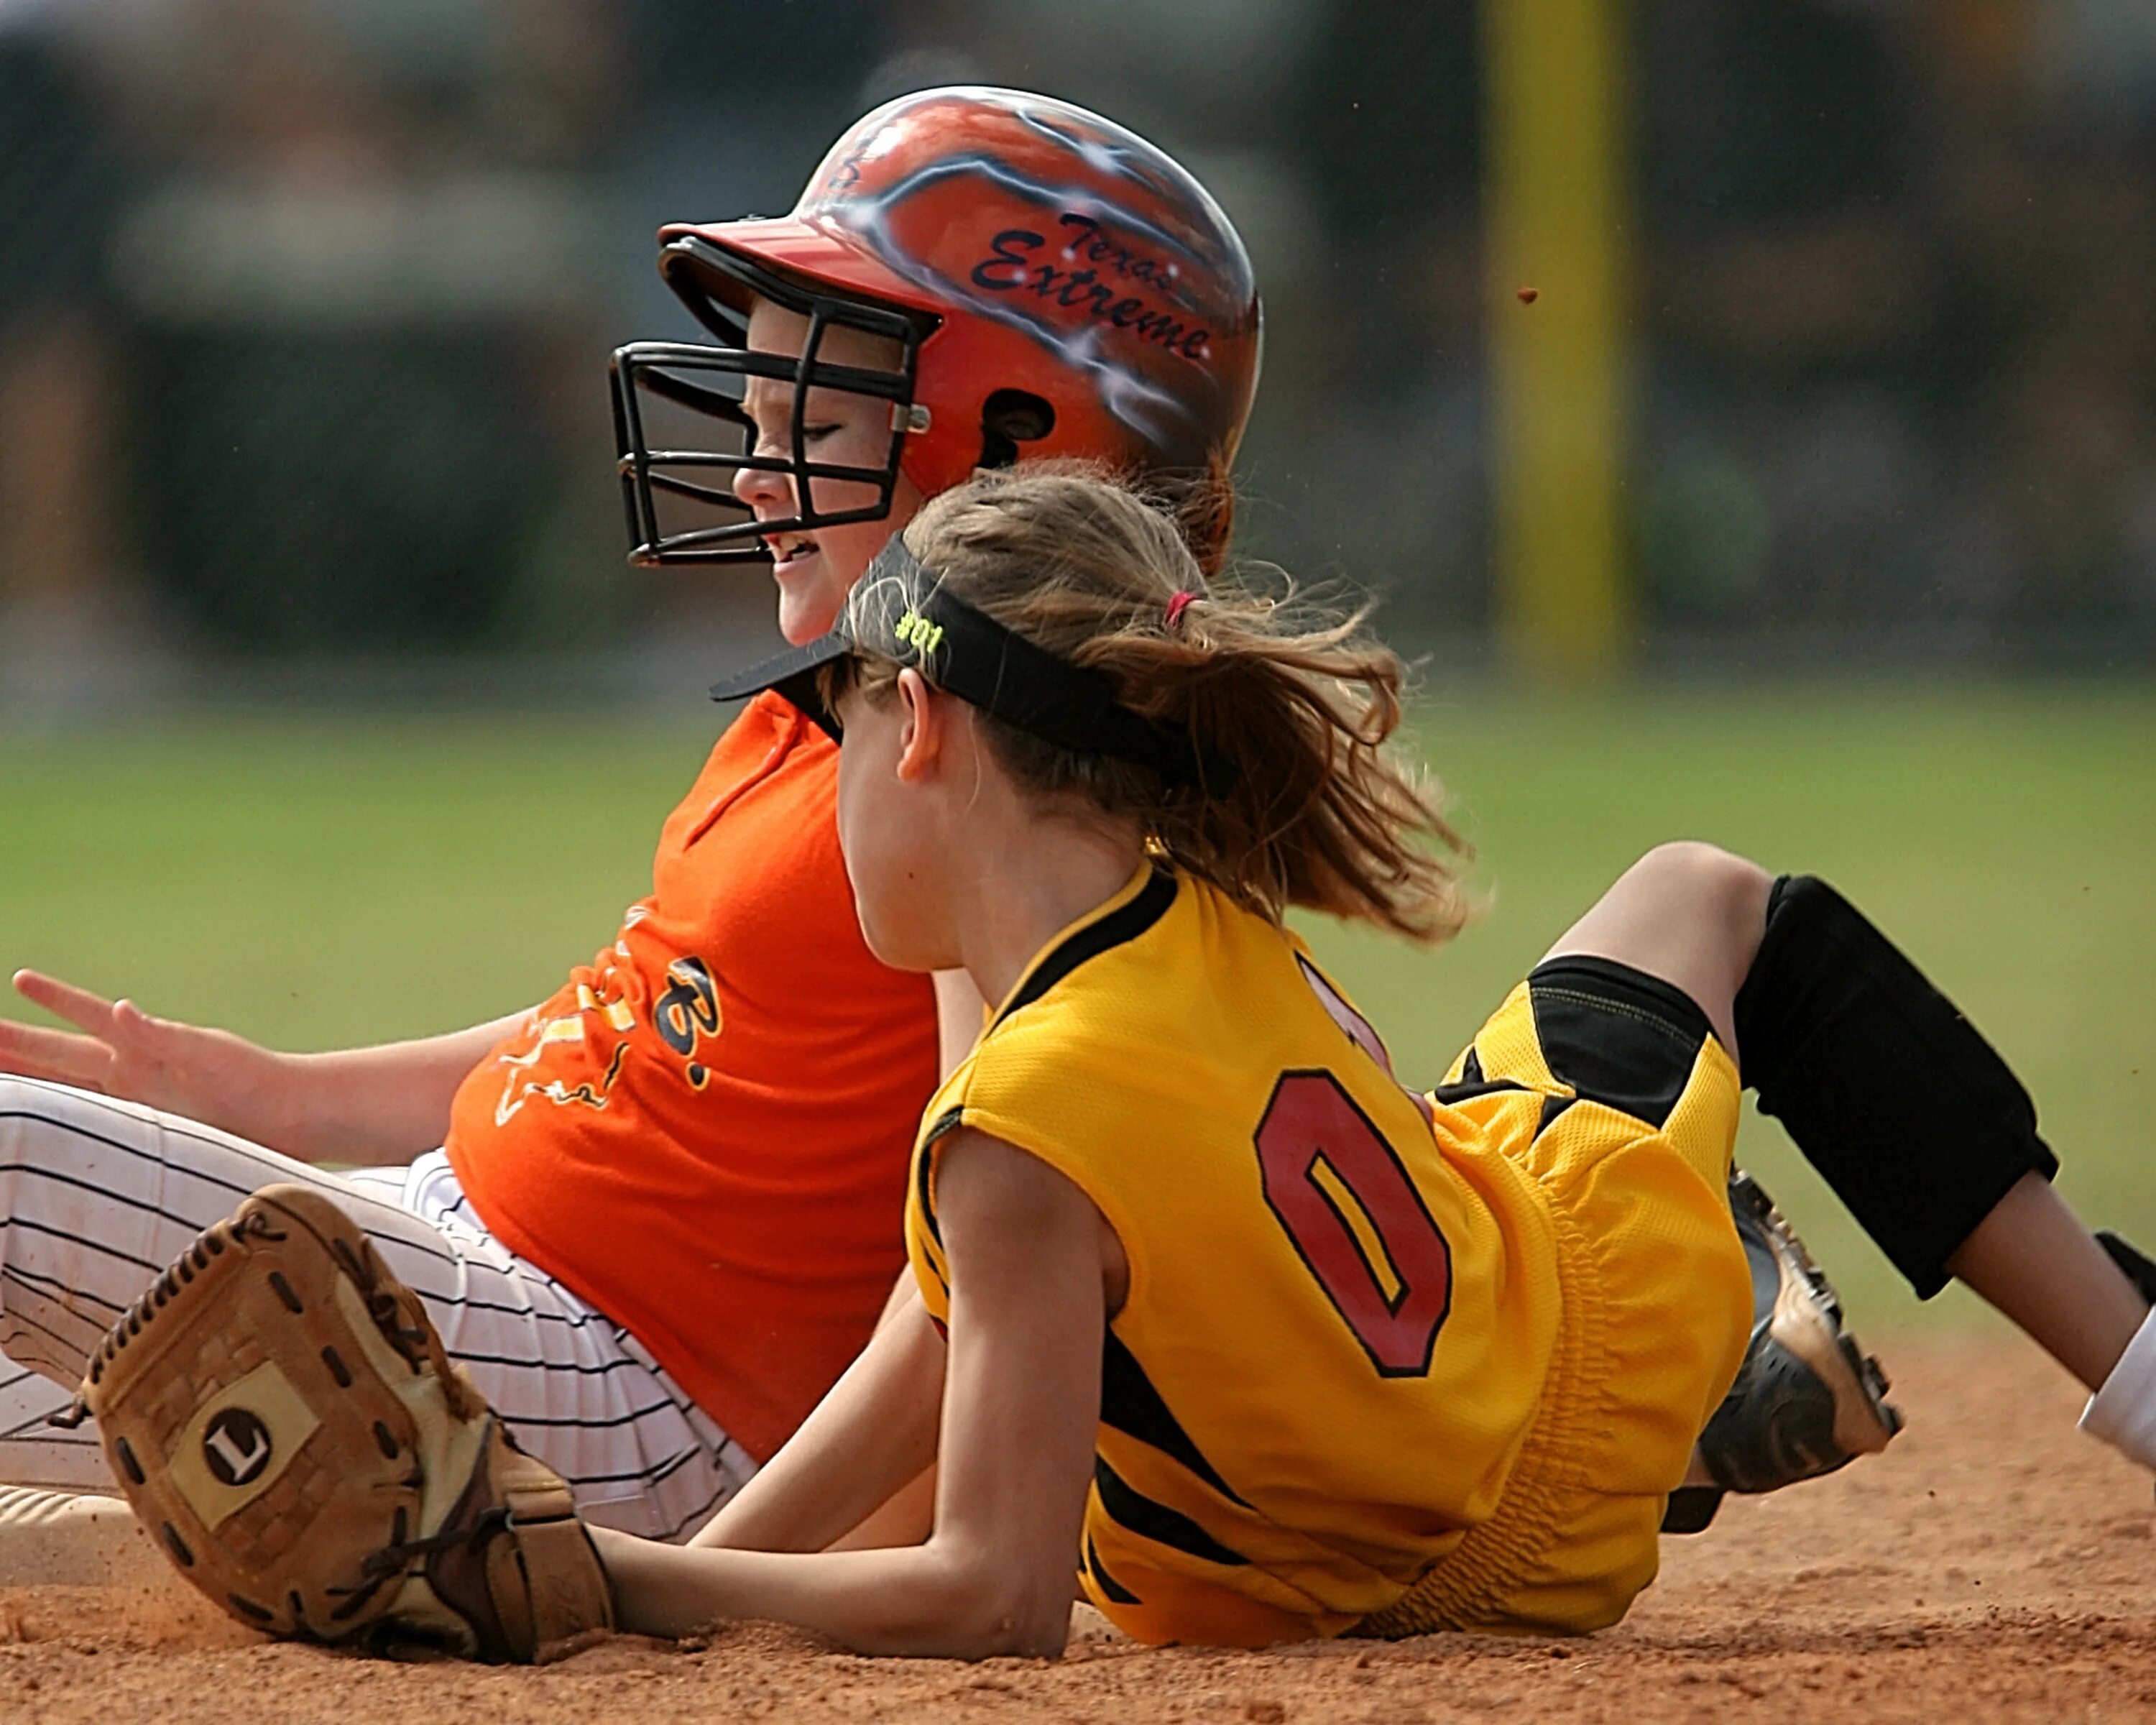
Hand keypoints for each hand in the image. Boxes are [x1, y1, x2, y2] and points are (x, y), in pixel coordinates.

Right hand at [0, 969, 292, 1148]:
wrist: (293, 1117)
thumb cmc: (256, 1080)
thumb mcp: (205, 1054)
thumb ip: (160, 1035)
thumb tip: (122, 1010)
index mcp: (140, 1051)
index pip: (85, 1019)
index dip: (53, 1001)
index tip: (21, 978)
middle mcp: (131, 1075)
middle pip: (60, 1056)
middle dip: (15, 1044)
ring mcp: (137, 1102)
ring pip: (69, 1087)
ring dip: (30, 1078)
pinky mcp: (149, 1132)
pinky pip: (97, 1125)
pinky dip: (69, 1119)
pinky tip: (48, 1116)